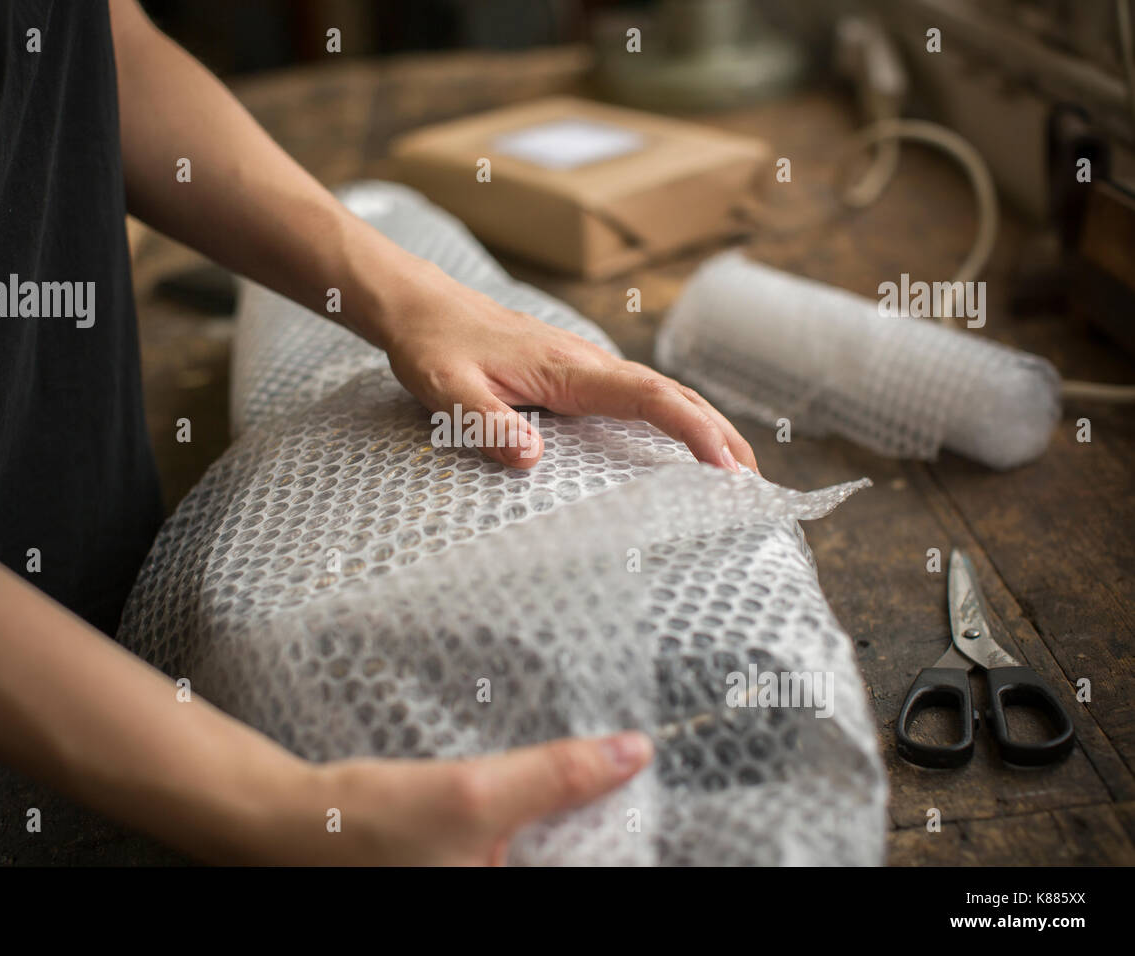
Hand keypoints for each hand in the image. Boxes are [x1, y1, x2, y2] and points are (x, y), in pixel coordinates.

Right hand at [262, 731, 653, 864]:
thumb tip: (633, 752)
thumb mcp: (473, 796)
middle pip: (568, 862)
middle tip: (606, 771)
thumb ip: (556, 777)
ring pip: (543, 856)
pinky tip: (527, 794)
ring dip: (558, 819)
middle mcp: (493, 902)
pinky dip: (527, 822)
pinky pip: (513, 853)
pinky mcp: (460, 874)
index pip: (592, 869)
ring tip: (570, 777)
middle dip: (586, 824)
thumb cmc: (365, 827)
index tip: (634, 790)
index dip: (615, 835)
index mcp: (506, 908)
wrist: (285, 823)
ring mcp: (477, 884)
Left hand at [381, 266, 758, 473]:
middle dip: (719, 435)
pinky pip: (637, 397)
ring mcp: (585, 368)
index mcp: (567, 369)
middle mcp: (587, 365)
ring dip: (704, 427)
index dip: (691, 430)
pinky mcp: (575, 375)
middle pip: (672, 395)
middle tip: (754, 485)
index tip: (724, 467)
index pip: (648, 396)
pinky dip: (673, 419)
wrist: (421, 307)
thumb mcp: (445, 389)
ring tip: (736, 471)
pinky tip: (680, 445)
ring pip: (661, 394)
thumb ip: (485, 423)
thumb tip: (533, 459)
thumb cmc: (433, 346)